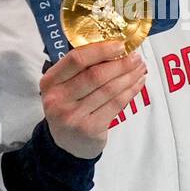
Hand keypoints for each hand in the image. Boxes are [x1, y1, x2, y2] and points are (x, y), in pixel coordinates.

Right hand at [39, 41, 147, 158]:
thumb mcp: (63, 87)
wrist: (66, 145)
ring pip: (109, 90)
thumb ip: (80, 69)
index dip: (100, 50)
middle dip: (120, 63)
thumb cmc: (69, 107)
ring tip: (140, 68)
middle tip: (135, 56)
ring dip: (129, 76)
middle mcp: (58, 99)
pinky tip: (138, 83)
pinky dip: (130, 91)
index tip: (120, 44)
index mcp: (49, 82)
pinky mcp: (90, 129)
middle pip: (95, 75)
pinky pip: (116, 105)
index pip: (75, 59)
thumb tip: (114, 48)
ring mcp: (73, 116)